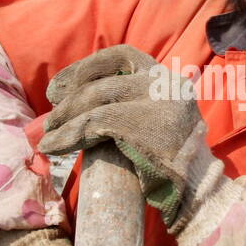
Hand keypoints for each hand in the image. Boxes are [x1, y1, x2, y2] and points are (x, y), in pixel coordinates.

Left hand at [38, 45, 234, 240]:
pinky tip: (53, 146)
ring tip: (47, 136)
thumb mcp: (161, 116)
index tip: (62, 84)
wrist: (198, 190)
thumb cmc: (173, 159)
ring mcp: (156, 103)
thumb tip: (80, 97)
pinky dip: (67, 136)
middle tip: (50, 115)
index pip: (122, 56)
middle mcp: (164, 83)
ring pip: (95, 101)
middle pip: (104, 82)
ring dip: (64, 119)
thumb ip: (134, 99)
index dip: (87, 67)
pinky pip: (93, 124)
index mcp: (167, 78)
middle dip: (70, 97)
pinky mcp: (142, 125)